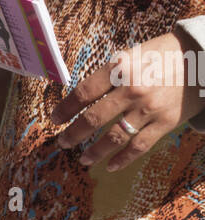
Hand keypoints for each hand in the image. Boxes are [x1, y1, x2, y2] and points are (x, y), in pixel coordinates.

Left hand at [53, 31, 203, 171]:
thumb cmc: (165, 54)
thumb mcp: (134, 54)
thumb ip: (111, 74)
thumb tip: (85, 95)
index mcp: (120, 68)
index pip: (84, 93)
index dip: (66, 109)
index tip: (54, 119)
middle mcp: (132, 89)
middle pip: (93, 119)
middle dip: (73, 134)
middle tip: (62, 143)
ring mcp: (148, 109)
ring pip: (113, 137)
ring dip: (94, 152)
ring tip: (83, 159)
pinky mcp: (165, 123)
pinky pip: (138, 146)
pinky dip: (122, 159)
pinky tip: (110, 166)